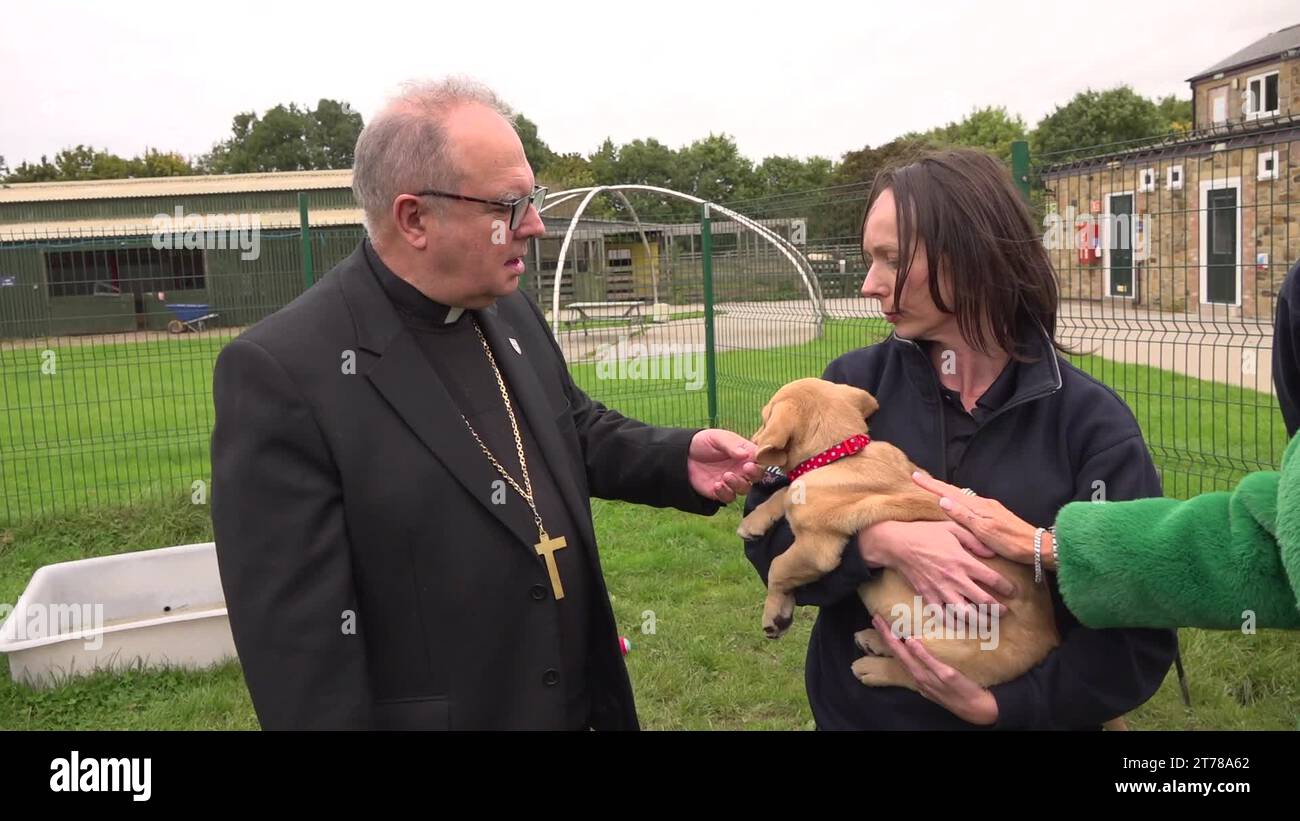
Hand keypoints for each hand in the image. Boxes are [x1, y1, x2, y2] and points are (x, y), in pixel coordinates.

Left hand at [687, 429, 763, 503]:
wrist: (682, 455)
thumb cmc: (704, 442)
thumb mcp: (718, 438)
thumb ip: (732, 445)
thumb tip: (746, 454)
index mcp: (745, 453)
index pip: (760, 459)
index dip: (760, 462)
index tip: (752, 462)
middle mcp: (741, 468)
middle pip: (757, 476)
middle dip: (754, 474)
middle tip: (745, 469)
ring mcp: (732, 481)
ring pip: (745, 489)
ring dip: (738, 484)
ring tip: (726, 476)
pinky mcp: (721, 492)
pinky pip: (729, 497)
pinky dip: (725, 493)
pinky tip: (716, 485)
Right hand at [858, 520, 1013, 617]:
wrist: (898, 544)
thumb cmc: (925, 533)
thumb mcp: (952, 528)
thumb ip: (974, 540)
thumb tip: (993, 552)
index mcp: (963, 561)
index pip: (993, 579)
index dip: (1007, 587)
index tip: (1013, 591)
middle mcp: (955, 579)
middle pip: (983, 602)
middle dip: (997, 610)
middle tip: (1004, 612)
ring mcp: (941, 590)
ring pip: (965, 614)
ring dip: (979, 622)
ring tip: (987, 623)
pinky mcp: (928, 597)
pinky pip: (943, 616)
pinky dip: (953, 624)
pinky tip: (961, 625)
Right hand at [870, 613, 998, 724]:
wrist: (977, 710)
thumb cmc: (959, 694)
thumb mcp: (939, 683)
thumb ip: (930, 667)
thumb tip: (922, 647)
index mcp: (918, 678)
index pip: (899, 656)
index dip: (888, 640)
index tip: (880, 624)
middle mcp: (920, 678)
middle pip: (898, 654)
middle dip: (886, 636)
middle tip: (876, 618)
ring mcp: (932, 678)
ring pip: (908, 658)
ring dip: (895, 640)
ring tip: (886, 624)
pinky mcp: (946, 676)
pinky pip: (930, 662)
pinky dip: (919, 652)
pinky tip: (911, 640)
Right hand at [910, 472, 1038, 565]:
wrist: (1037, 547)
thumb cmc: (1010, 542)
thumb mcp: (984, 530)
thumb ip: (964, 515)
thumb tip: (943, 500)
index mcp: (978, 507)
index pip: (949, 492)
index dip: (932, 485)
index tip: (916, 476)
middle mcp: (982, 504)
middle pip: (954, 491)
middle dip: (937, 485)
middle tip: (920, 479)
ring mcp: (989, 509)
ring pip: (962, 498)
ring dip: (947, 492)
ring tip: (934, 489)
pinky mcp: (993, 516)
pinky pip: (969, 505)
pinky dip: (958, 502)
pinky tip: (957, 506)